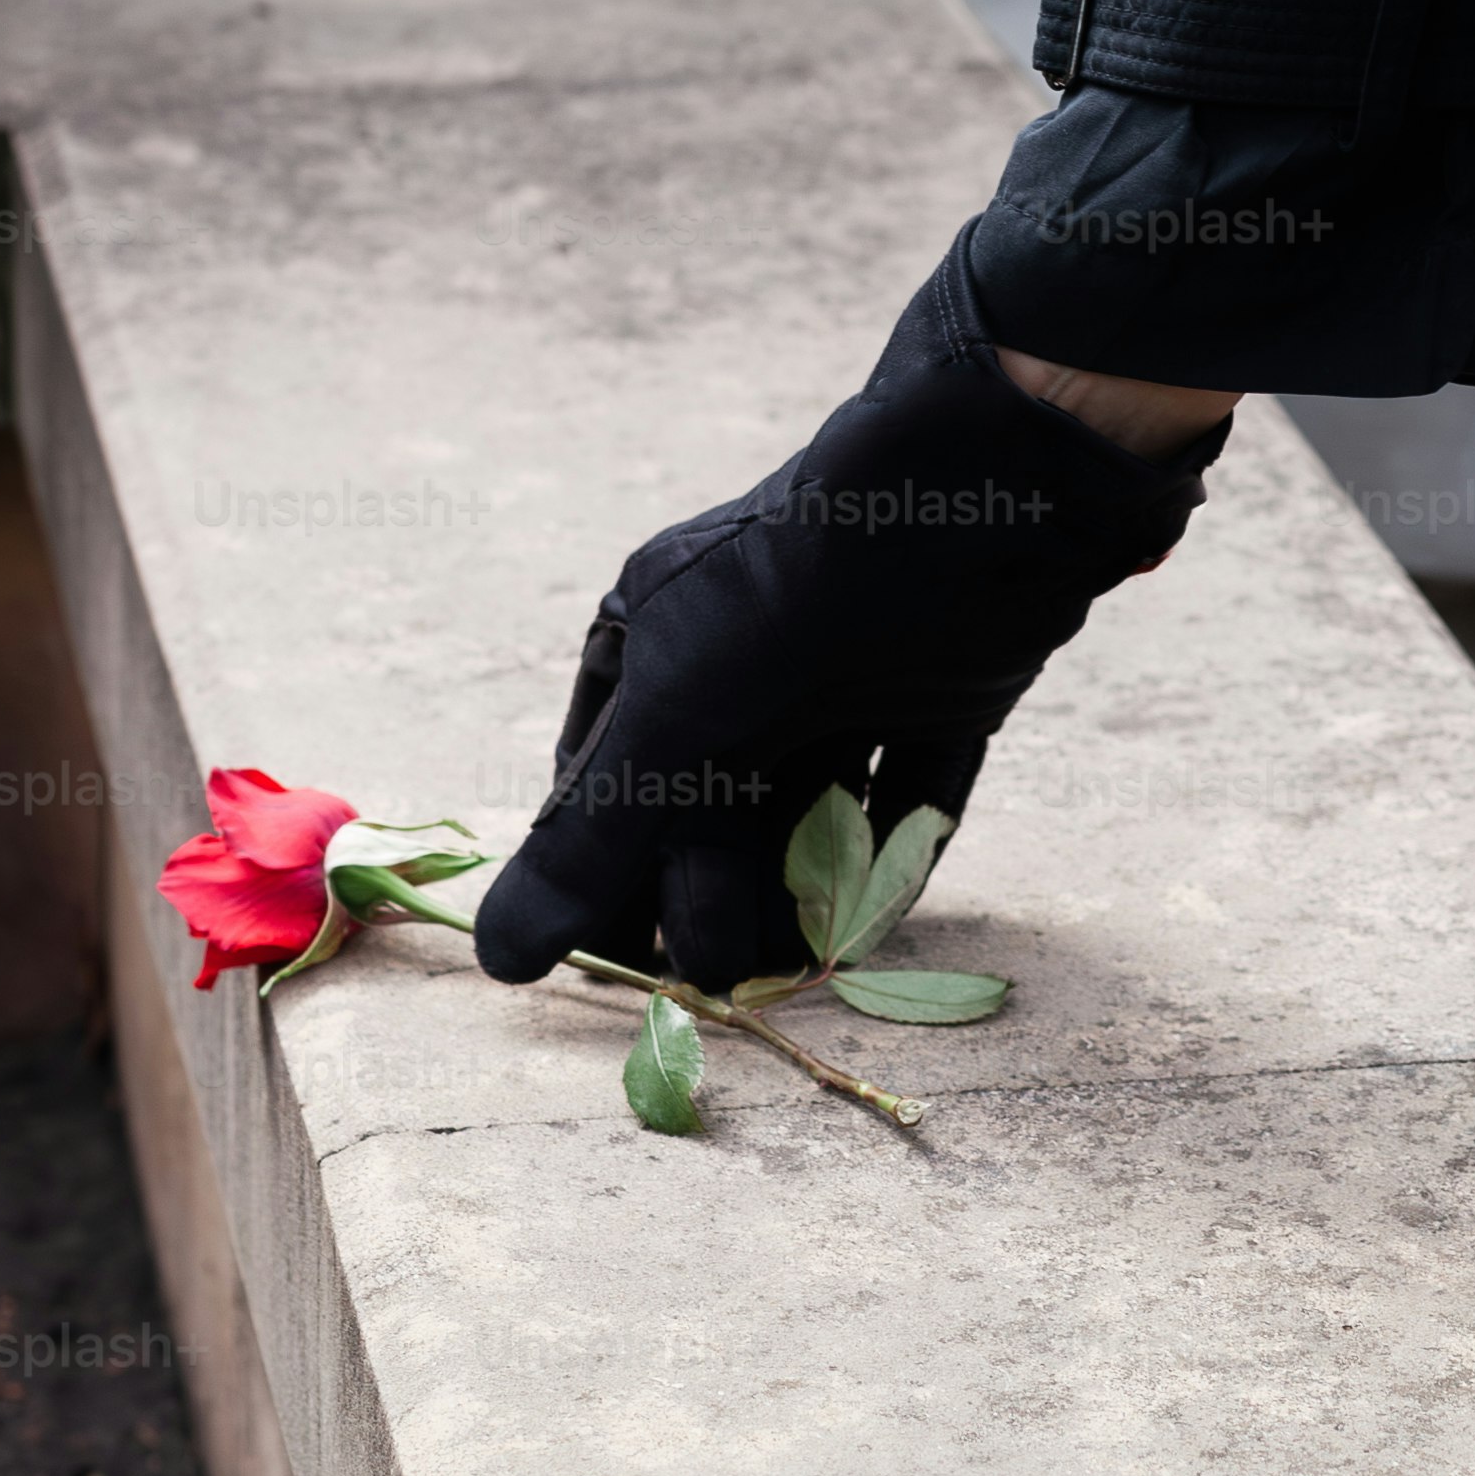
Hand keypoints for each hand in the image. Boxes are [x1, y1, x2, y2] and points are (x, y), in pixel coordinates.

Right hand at [473, 238, 1224, 992]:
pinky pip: (909, 794)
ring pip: (808, 813)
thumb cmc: (791, 597)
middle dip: (711, 898)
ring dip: (800, 892)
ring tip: (794, 960)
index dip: (606, 882)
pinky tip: (876, 911)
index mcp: (654, 643)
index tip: (617, 971)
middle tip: (722, 977)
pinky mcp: (940, 690)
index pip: (607, 788)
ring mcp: (845, 674)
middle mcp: (745, 661)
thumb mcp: (675, 721)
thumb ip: (595, 840)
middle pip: (712, 813)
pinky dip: (896, 855)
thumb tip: (499, 959)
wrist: (975, 498)